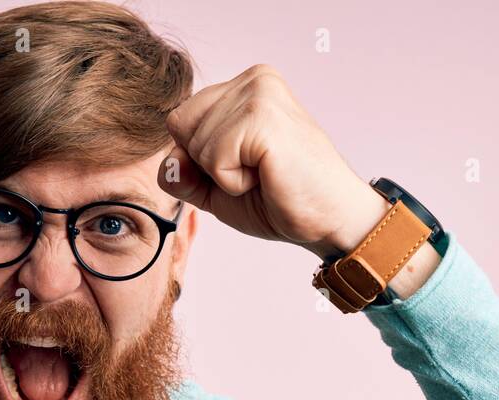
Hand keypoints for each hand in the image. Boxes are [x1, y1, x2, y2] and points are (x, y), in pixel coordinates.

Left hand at [159, 64, 389, 259]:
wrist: (330, 220)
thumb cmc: (282, 201)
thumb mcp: (217, 189)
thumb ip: (184, 174)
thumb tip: (169, 162)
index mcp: (245, 86)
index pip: (180, 120)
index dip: (200, 159)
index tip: (246, 168)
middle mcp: (253, 80)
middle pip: (180, 126)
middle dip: (209, 165)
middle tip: (257, 173)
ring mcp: (259, 93)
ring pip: (195, 143)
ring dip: (224, 175)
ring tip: (265, 174)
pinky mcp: (262, 116)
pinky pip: (212, 157)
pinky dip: (233, 181)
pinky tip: (266, 176)